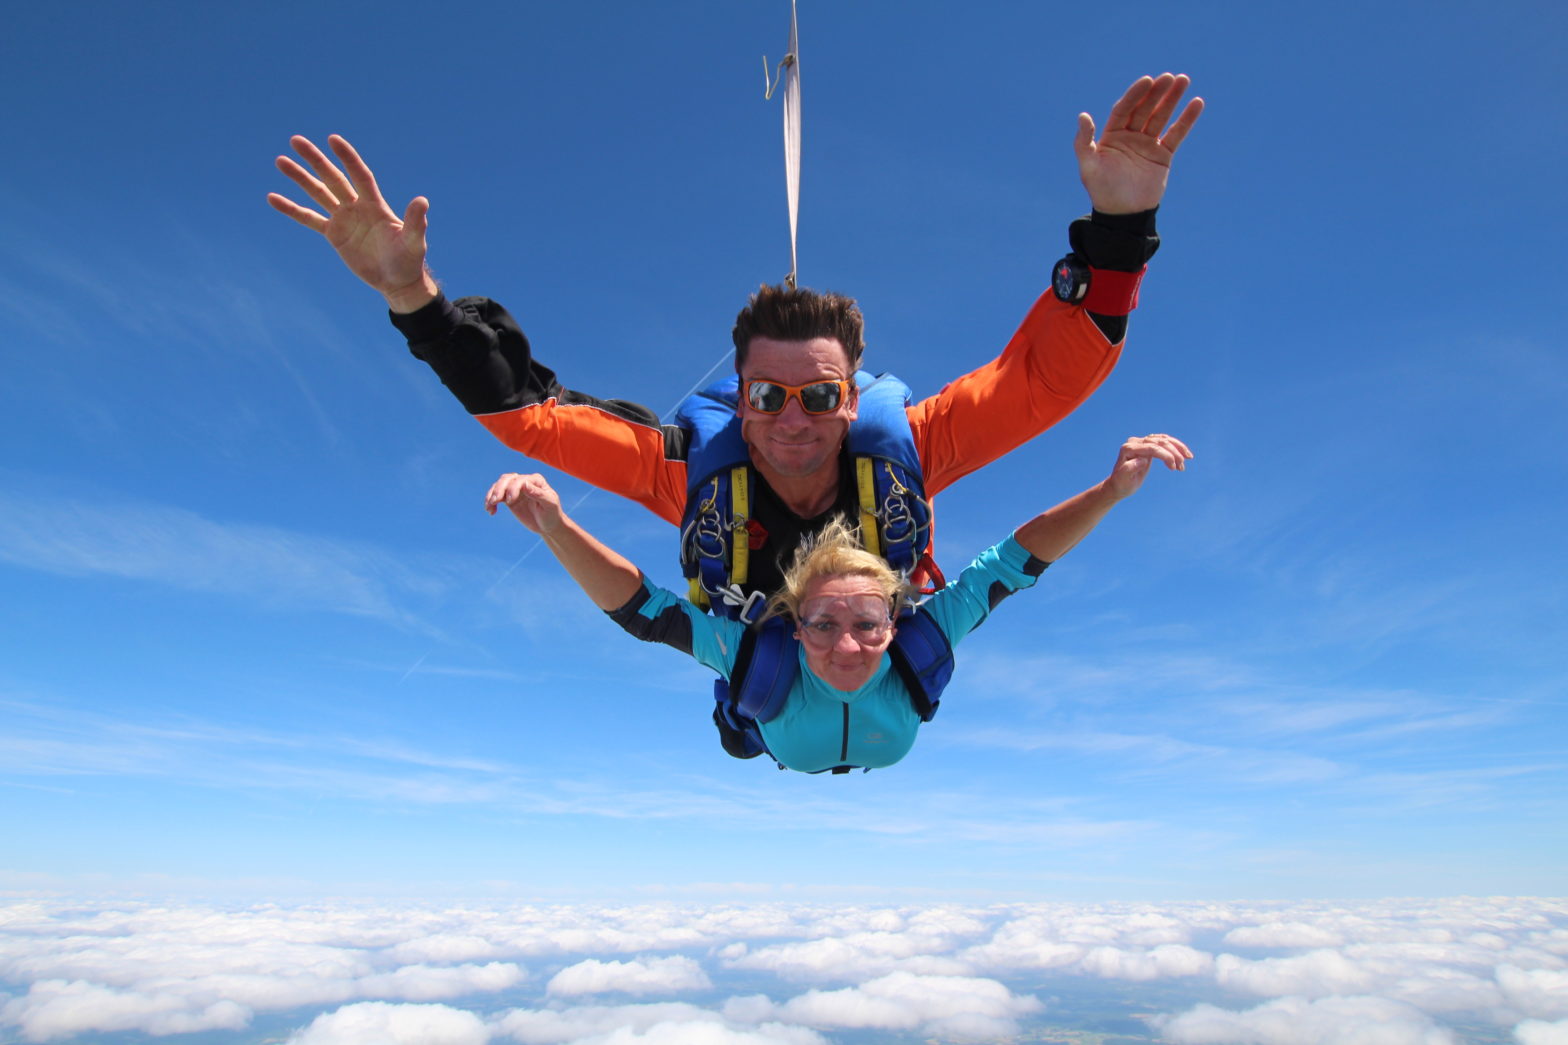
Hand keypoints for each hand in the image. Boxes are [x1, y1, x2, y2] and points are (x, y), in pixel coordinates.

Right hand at [267, 134, 438, 311]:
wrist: (397, 281)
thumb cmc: (409, 261)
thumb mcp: (413, 242)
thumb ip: (415, 222)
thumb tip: (422, 200)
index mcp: (375, 205)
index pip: (359, 175)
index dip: (347, 158)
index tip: (332, 139)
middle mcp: (357, 207)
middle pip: (333, 178)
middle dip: (315, 159)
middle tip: (295, 140)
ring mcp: (344, 219)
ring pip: (318, 193)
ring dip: (300, 178)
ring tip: (280, 160)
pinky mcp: (333, 234)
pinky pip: (309, 219)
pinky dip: (292, 209)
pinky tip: (273, 197)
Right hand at [485, 473, 564, 534]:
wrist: (549, 525)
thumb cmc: (552, 514)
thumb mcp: (550, 504)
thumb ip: (538, 494)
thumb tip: (525, 484)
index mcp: (536, 480)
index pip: (520, 480)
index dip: (513, 488)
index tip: (510, 502)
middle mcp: (524, 482)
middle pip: (507, 479)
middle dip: (499, 489)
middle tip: (495, 501)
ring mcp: (516, 490)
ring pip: (500, 485)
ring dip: (492, 494)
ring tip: (489, 506)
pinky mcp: (509, 499)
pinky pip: (497, 496)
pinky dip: (491, 502)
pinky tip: (491, 511)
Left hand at [1075, 74, 1203, 213]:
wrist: (1123, 214)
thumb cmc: (1102, 190)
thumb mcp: (1089, 166)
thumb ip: (1084, 141)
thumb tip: (1083, 115)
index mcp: (1111, 135)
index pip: (1125, 109)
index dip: (1135, 95)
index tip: (1147, 81)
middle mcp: (1130, 136)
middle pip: (1145, 109)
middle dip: (1157, 93)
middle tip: (1170, 77)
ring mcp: (1147, 144)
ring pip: (1161, 117)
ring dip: (1172, 99)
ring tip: (1184, 80)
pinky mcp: (1163, 155)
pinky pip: (1176, 134)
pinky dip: (1186, 119)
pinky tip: (1197, 103)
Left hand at [1105, 434, 1191, 499]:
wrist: (1119, 485)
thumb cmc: (1121, 484)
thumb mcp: (1123, 478)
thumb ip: (1130, 468)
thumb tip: (1142, 460)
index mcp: (1128, 448)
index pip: (1151, 447)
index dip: (1165, 455)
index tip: (1174, 467)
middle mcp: (1135, 442)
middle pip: (1159, 441)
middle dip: (1173, 453)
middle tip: (1181, 467)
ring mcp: (1142, 442)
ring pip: (1164, 439)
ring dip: (1178, 448)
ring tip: (1188, 459)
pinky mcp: (1148, 445)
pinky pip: (1164, 442)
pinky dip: (1175, 447)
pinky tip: (1184, 454)